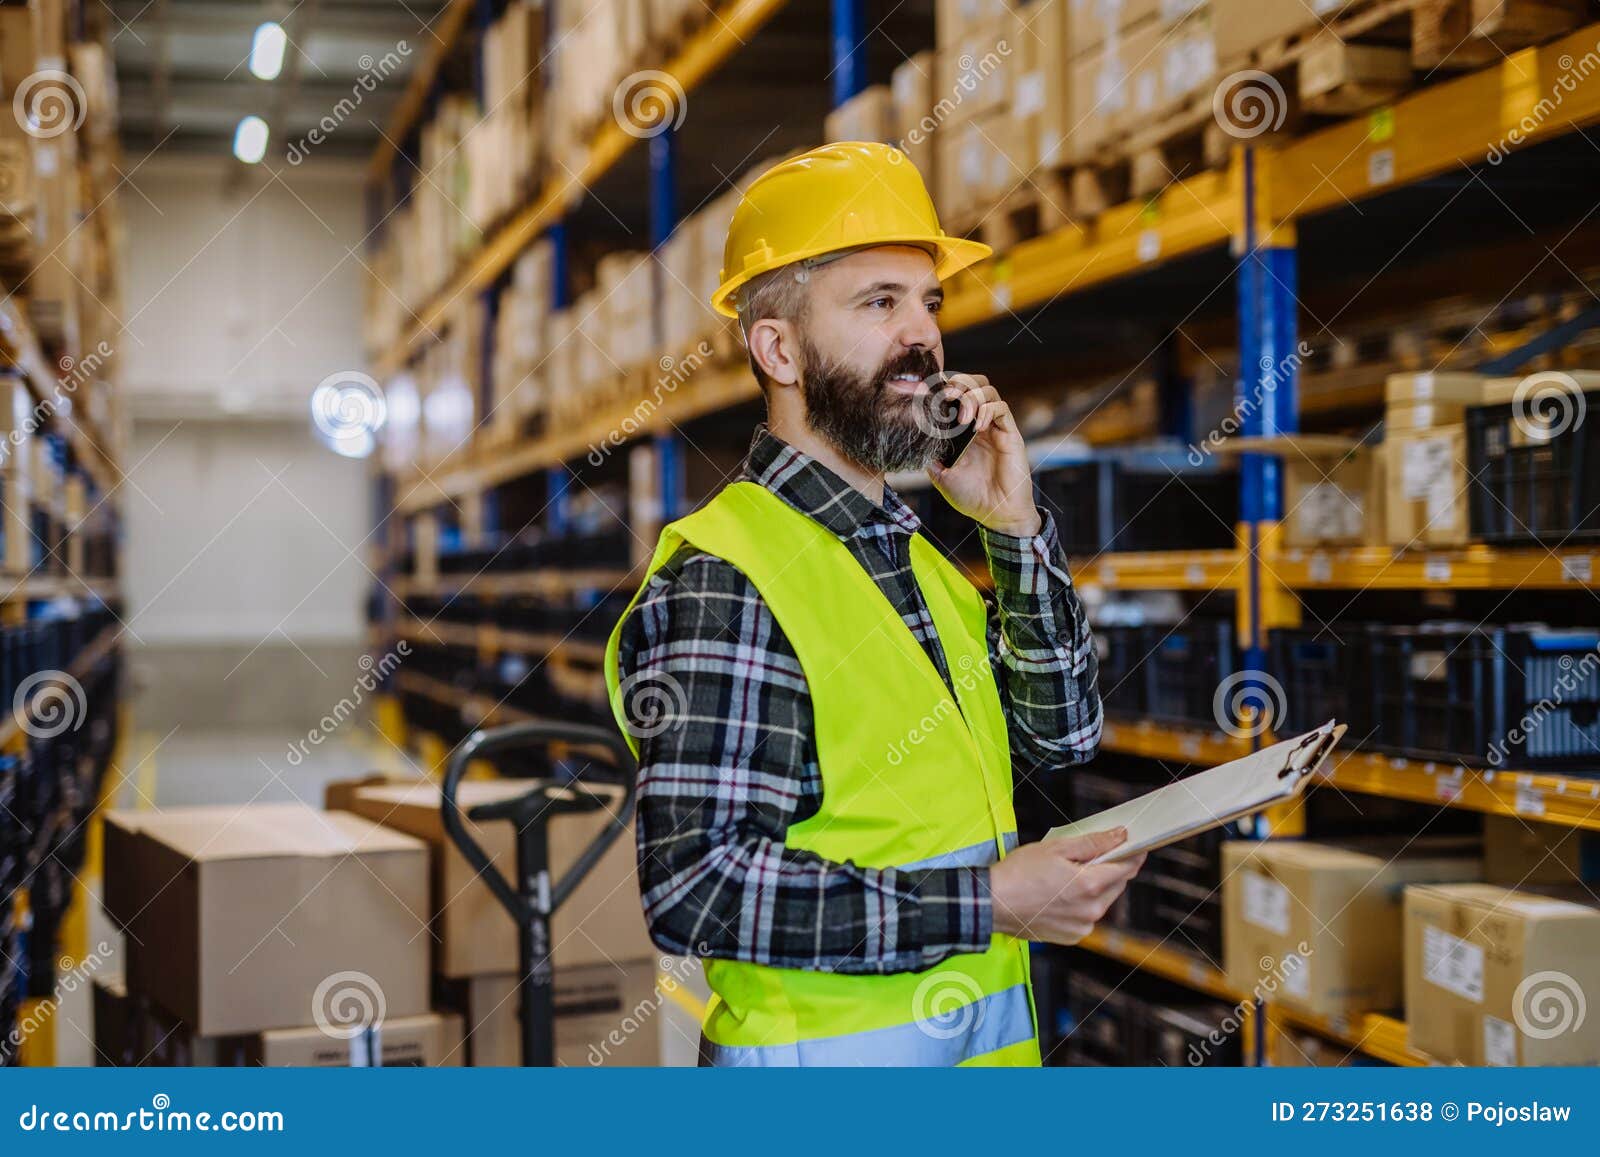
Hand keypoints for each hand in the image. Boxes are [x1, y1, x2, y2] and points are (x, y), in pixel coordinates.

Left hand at [924, 373, 1039, 536]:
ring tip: (963, 417)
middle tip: (947, 395)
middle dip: (959, 383)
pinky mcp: (1010, 433)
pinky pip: (1001, 408)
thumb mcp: (941, 476)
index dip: (943, 388)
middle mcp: (977, 423)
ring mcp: (994, 426)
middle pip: (973, 383)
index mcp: (961, 430)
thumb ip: (929, 457)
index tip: (929, 393)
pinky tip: (977, 427)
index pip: (954, 395)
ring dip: (972, 396)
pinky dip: (988, 410)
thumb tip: (913, 440)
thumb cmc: (971, 497)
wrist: (997, 514)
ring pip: (988, 390)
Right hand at [988, 828, 1145, 944]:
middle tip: (1090, 856)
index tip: (1134, 844)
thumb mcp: (1056, 847)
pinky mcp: (1072, 937)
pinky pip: (1087, 916)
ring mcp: (1083, 926)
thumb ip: (1093, 843)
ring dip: (1094, 887)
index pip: (1127, 867)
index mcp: (1091, 885)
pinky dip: (1081, 904)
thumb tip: (1119, 836)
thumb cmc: (1019, 873)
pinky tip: (1059, 894)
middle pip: (1117, 884)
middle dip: (1110, 869)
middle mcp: (1092, 910)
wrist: (992, 903)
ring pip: (1102, 901)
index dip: (1133, 853)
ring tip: (1067, 876)